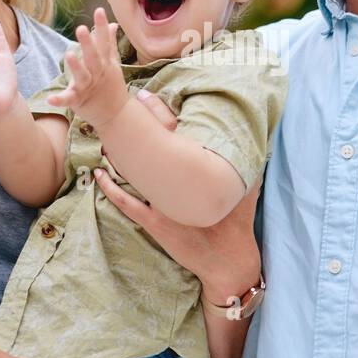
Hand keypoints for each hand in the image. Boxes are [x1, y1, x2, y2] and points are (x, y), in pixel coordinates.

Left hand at [45, 8, 128, 128]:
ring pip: (82, 76)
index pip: (104, 43)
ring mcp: (89, 87)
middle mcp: (98, 74)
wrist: (116, 115)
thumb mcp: (113, 64)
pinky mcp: (79, 101)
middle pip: (93, 58)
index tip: (99, 11)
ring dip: (76, 66)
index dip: (102, 27)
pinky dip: (60, 99)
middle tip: (81, 28)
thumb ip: (110, 44)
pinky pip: (68, 99)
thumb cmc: (111, 86)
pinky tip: (50, 98)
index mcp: (105, 64)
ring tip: (68, 54)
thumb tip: (113, 24)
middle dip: (88, 43)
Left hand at [92, 90, 262, 303]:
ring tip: (106, 139)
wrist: (227, 261)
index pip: (176, 137)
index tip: (145, 97)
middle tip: (123, 111)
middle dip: (136, 130)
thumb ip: (250, 168)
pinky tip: (99, 175)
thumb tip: (259, 147)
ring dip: (119, 156)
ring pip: (135, 174)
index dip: (159, 115)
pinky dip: (111, 189)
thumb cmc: (238, 225)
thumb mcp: (247, 193)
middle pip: (151, 151)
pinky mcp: (155, 223)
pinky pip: (127, 203)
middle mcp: (180, 186)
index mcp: (200, 174)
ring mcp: (164, 205)